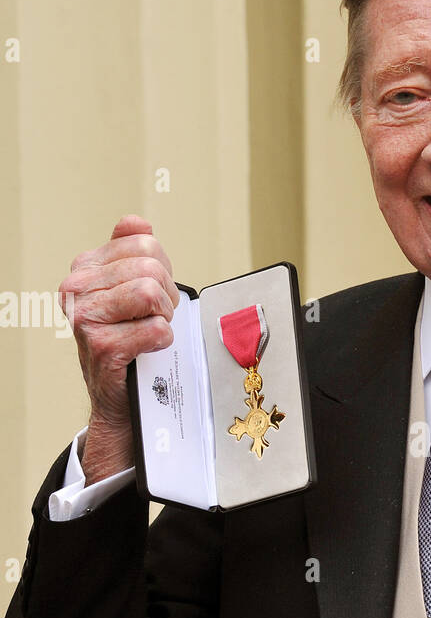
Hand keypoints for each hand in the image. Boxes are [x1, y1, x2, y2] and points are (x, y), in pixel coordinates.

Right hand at [58, 215, 178, 480]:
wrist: (121, 395)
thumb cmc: (130, 340)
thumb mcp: (130, 290)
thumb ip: (132, 253)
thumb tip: (135, 222)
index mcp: (85, 267)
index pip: (145, 243)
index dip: (164, 270)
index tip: (154, 295)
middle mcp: (76, 289)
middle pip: (151, 267)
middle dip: (167, 296)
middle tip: (157, 318)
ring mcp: (85, 318)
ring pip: (152, 293)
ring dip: (165, 317)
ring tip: (151, 332)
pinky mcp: (101, 346)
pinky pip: (155, 329)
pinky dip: (163, 340)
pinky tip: (150, 349)